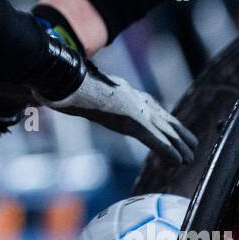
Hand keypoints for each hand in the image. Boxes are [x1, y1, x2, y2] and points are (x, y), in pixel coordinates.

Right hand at [38, 62, 196, 164]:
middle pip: (160, 116)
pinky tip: (179, 161)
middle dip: (177, 130)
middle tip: (192, 142)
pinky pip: (154, 140)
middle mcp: (131, 98)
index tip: (170, 125)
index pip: (146, 105)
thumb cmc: (62, 83)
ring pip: (163, 130)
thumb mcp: (69, 89)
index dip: (160, 117)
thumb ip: (68, 95)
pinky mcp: (131, 120)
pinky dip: (168, 151)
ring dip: (179, 145)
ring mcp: (132, 109)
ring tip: (191, 157)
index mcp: (120, 91)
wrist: (62, 78)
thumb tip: (45, 97)